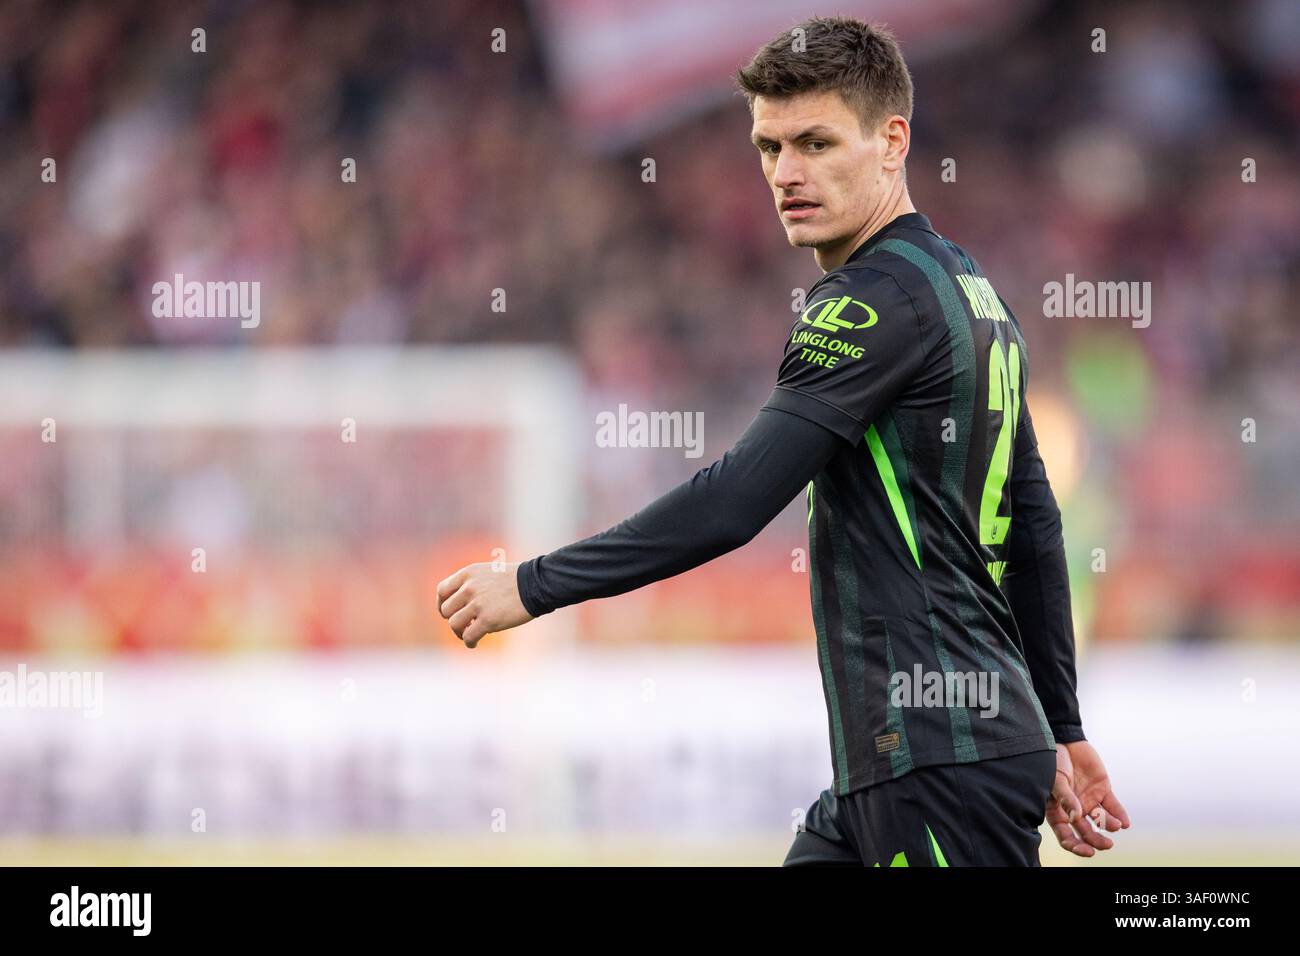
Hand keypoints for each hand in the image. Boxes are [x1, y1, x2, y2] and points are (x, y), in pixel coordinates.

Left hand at [436, 561, 533, 648]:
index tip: (448, 612)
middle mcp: (469, 588)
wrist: (536, 584)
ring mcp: (478, 604)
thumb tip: (459, 605)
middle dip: (452, 619)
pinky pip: (468, 636)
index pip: (442, 591)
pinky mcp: (488, 620)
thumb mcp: (488, 572)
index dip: (441, 604)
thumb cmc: (515, 580)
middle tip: (463, 625)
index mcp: (468, 574)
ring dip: (459, 633)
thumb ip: (472, 584)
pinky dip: (469, 642)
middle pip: (446, 610)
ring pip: (454, 624)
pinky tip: (475, 644)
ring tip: (469, 635)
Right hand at [1046, 740, 1130, 857]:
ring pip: (1101, 820)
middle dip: (1096, 840)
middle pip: (1086, 832)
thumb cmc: (1053, 760)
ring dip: (1108, 826)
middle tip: (1107, 844)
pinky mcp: (1103, 790)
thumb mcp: (1055, 779)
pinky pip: (1113, 806)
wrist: (1066, 739)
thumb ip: (1066, 798)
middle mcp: (1075, 809)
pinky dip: (1119, 815)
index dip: (1076, 846)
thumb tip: (1075, 818)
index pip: (1066, 835)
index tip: (1087, 851)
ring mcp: (1090, 800)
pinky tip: (1124, 822)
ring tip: (1115, 825)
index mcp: (1058, 810)